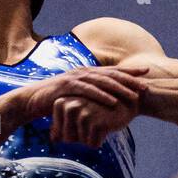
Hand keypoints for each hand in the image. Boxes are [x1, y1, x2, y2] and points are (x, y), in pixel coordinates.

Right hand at [20, 64, 148, 145]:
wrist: (31, 101)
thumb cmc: (54, 102)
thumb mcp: (75, 99)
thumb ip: (89, 98)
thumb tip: (105, 105)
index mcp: (87, 74)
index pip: (112, 72)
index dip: (130, 73)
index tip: (147, 75)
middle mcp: (83, 72)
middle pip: (111, 74)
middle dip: (130, 79)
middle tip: (146, 85)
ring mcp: (75, 78)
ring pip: (102, 82)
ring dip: (120, 88)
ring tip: (134, 95)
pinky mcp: (67, 87)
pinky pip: (88, 91)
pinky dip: (101, 96)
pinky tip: (113, 101)